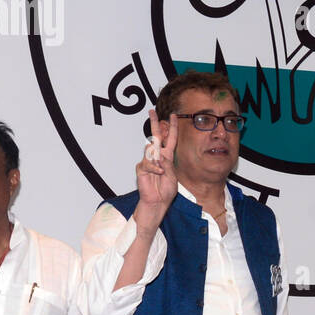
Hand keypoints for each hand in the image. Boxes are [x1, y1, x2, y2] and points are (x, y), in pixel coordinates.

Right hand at [135, 110, 177, 224]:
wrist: (158, 202)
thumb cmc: (166, 190)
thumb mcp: (172, 175)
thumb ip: (167, 163)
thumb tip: (159, 153)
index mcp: (167, 157)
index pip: (170, 139)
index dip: (172, 127)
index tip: (174, 116)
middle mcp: (158, 157)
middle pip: (156, 136)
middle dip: (154, 123)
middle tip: (152, 111)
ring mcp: (148, 161)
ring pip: (151, 151)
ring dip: (158, 160)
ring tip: (161, 172)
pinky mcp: (141, 168)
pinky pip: (147, 163)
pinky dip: (154, 168)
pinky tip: (158, 174)